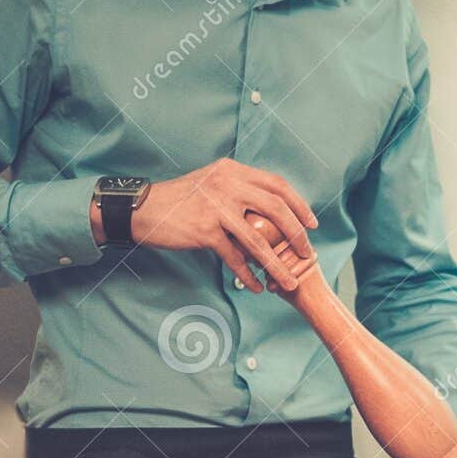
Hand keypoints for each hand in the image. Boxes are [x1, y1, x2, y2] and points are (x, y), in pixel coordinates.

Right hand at [93, 158, 317, 292]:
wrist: (144, 210)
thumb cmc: (182, 200)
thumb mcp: (213, 183)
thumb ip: (240, 190)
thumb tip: (272, 209)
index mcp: (233, 171)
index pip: (277, 185)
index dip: (299, 205)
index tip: (312, 224)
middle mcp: (227, 184)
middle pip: (276, 209)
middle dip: (296, 235)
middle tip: (306, 254)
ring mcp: (216, 207)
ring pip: (258, 240)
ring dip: (277, 265)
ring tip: (289, 282)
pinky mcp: (205, 230)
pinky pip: (235, 258)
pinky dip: (247, 275)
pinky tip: (255, 287)